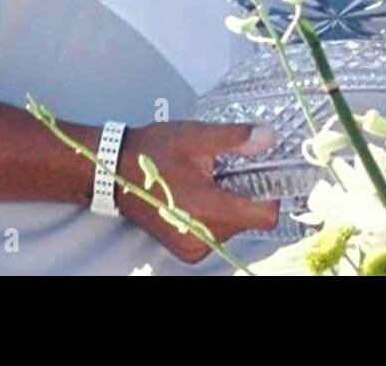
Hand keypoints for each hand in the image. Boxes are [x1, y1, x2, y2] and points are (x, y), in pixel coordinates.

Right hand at [116, 121, 279, 262]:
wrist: (114, 172)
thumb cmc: (152, 152)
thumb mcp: (196, 136)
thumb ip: (235, 139)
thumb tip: (268, 139)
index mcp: (207, 208)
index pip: (264, 216)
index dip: (271, 194)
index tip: (264, 173)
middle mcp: (202, 236)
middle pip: (249, 220)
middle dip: (245, 194)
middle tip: (226, 169)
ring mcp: (192, 247)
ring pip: (233, 227)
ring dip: (229, 204)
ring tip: (208, 179)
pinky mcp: (185, 248)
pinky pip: (215, 233)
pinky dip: (214, 214)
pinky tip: (198, 193)